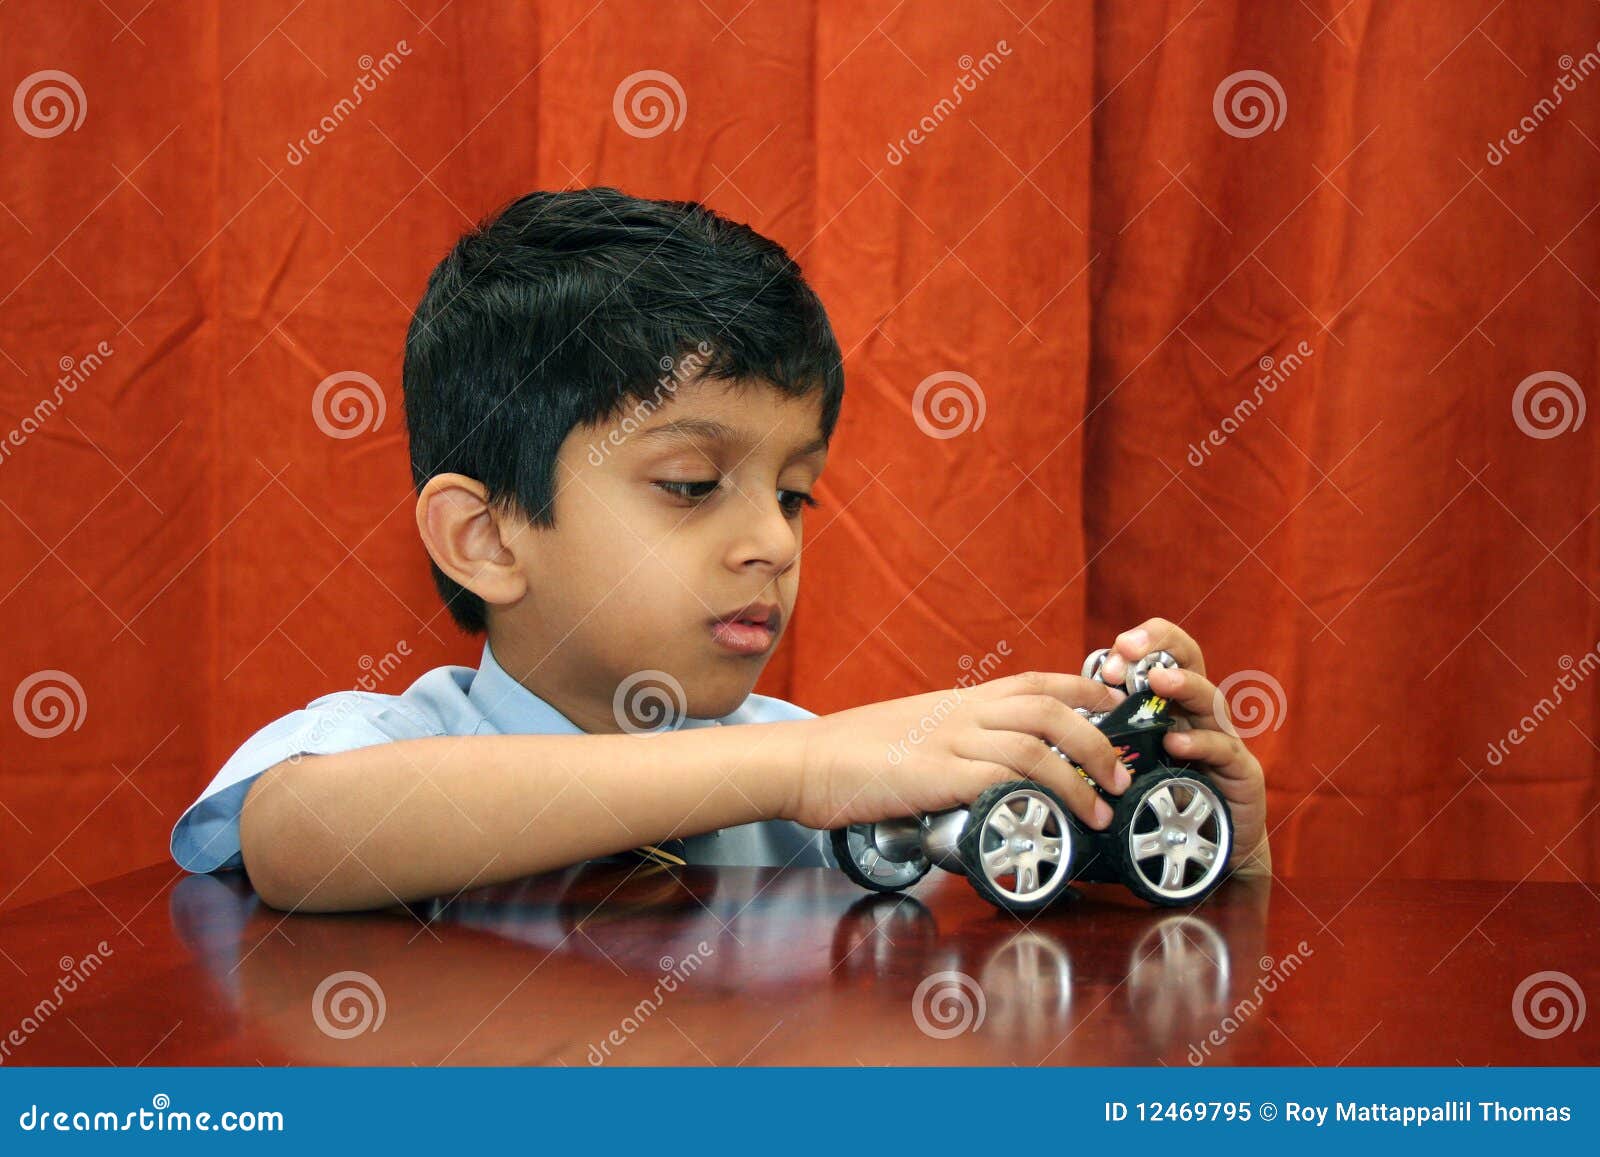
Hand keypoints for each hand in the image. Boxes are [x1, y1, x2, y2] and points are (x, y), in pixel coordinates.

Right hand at [788, 671, 1134, 833]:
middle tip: (1120, 773)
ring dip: (1078, 776)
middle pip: (1047, 708)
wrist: (806, 762)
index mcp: (959, 701)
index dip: (1081, 689)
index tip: (1114, 704)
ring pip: (1034, 744)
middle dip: (1095, 738)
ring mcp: (949, 741)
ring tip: (1100, 808)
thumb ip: (955, 745)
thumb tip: (986, 774)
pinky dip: (1035, 794)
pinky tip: (1053, 816)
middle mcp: (961, 713)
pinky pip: (1000, 778)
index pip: (1034, 682)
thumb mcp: (915, 734)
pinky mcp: (936, 775)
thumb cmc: (853, 755)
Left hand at [1099, 617, 1270, 877]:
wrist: (1204, 853)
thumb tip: (1052, 721)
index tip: (1114, 654)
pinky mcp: (1241, 774)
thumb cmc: (1156, 801)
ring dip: (1184, 686)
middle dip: (1162, 647)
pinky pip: (1225, 751)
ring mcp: (1222, 739)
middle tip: (1129, 649)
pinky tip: (1177, 743)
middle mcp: (1198, 713)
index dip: (1143, 644)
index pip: (1161, 653)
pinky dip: (1201, 743)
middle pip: (1190, 660)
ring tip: (1159, 680)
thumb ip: (1101, 737)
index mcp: (1169, 703)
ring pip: (1210, 700)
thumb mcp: (1126, 763)